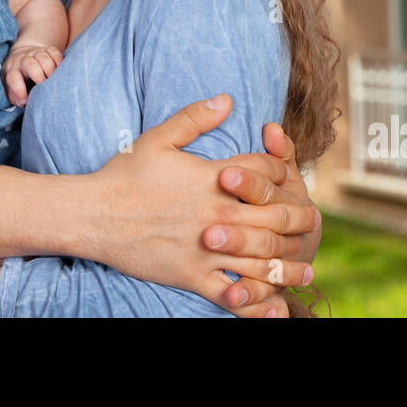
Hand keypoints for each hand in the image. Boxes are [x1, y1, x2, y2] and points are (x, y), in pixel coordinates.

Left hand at [2, 43, 62, 106]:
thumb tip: (23, 102)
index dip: (19, 91)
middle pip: (30, 65)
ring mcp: (35, 53)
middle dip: (39, 78)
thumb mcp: (10, 87)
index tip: (26, 101)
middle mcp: (23, 60)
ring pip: (44, 58)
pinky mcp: (47, 49)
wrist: (21, 55)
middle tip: (45, 89)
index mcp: (12, 70)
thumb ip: (14, 97)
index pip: (13, 78)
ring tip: (54, 82)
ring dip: (51, 71)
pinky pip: (55, 53)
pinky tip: (60, 73)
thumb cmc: (18, 77)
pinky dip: (59, 63)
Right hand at [89, 94, 317, 317]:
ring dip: (289, 267)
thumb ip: (196, 117)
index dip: (282, 172)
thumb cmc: (125, 174)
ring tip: (306, 272)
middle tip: (313, 224)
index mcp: (213, 178)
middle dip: (299, 220)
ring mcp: (207, 248)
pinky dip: (256, 303)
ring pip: (261, 260)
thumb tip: (227, 99)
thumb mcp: (159, 137)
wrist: (93, 214)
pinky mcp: (192, 275)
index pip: (265, 172)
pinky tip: (273, 308)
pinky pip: (232, 294)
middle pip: (275, 217)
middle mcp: (217, 214)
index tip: (288, 177)